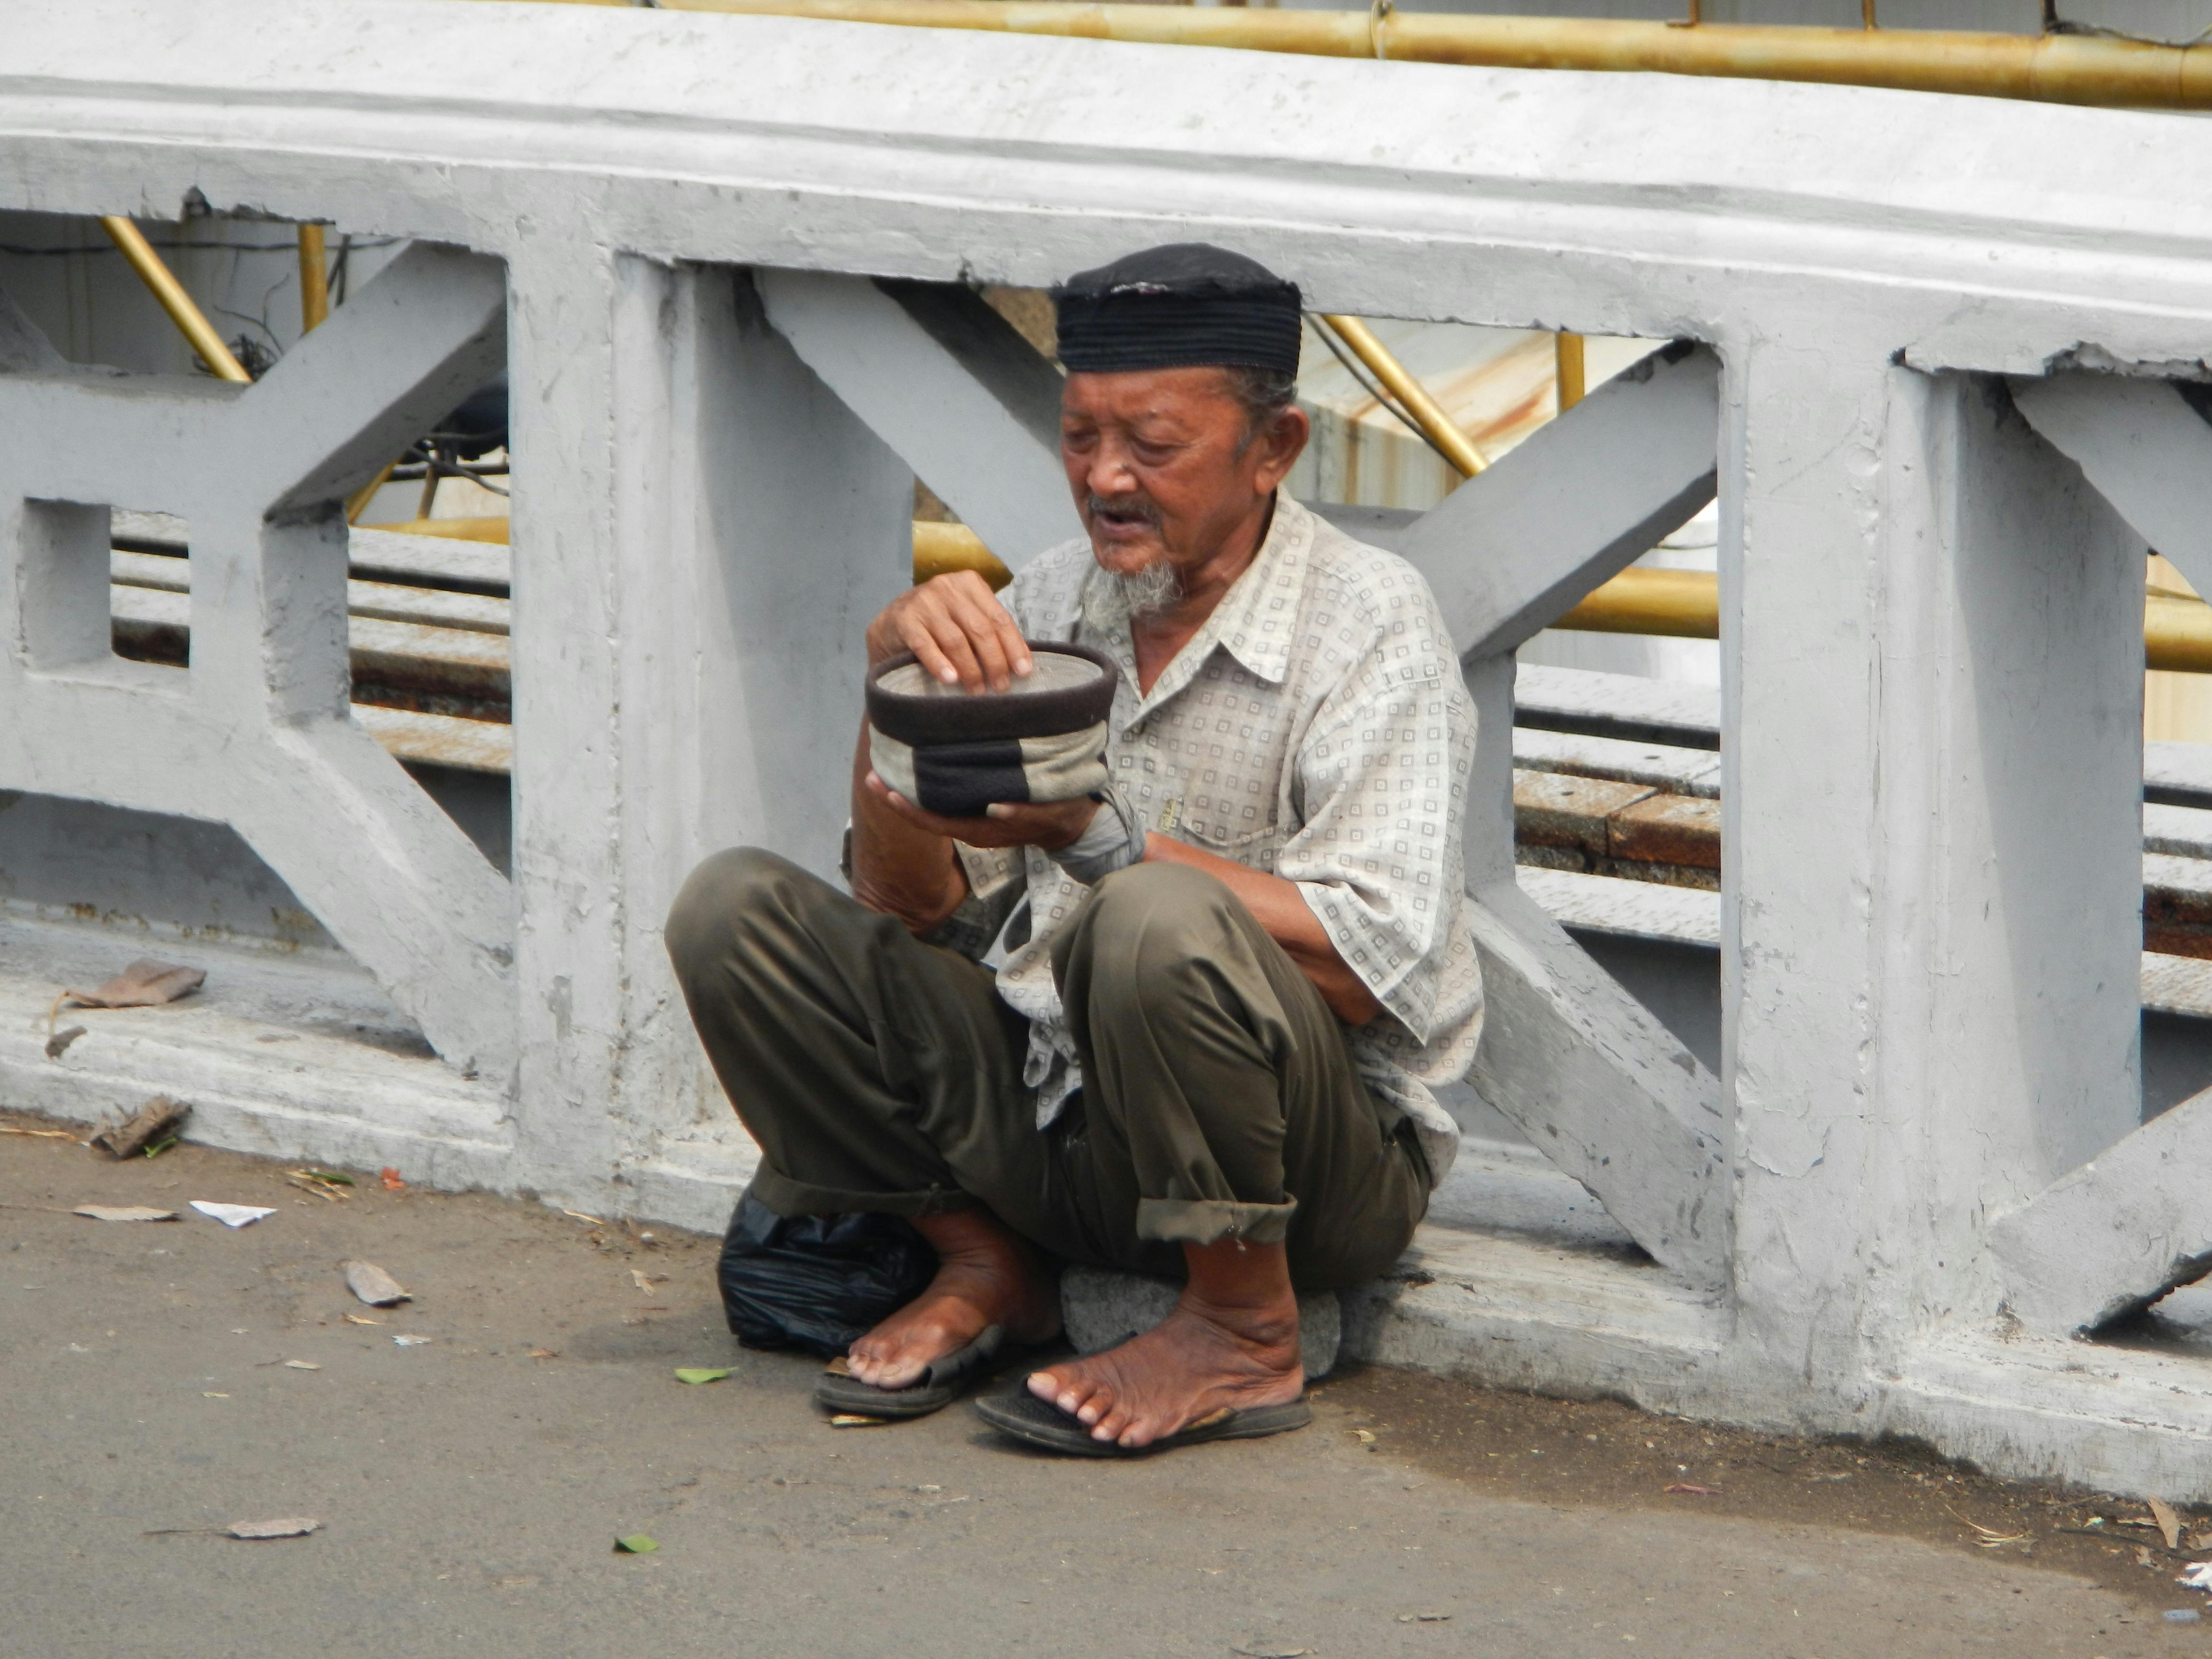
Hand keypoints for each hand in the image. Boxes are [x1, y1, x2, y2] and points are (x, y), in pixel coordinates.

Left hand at [863, 771, 1098, 850]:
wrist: (1069, 824)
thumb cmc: (1059, 814)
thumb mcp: (1048, 813)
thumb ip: (1024, 812)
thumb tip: (998, 807)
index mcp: (982, 830)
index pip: (937, 824)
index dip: (911, 811)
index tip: (888, 793)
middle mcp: (971, 828)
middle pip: (926, 817)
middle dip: (898, 799)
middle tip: (871, 775)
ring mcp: (972, 820)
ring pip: (933, 809)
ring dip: (908, 791)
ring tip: (884, 769)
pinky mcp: (976, 809)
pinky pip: (945, 801)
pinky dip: (926, 786)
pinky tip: (915, 769)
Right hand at [866, 571, 1033, 692]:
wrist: (891, 625)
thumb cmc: (937, 625)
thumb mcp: (965, 619)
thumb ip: (989, 631)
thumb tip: (1021, 664)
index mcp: (970, 584)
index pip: (999, 618)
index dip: (1014, 647)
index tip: (1023, 672)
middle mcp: (948, 587)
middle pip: (980, 630)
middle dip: (994, 662)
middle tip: (1000, 687)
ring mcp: (924, 601)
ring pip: (956, 640)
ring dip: (970, 669)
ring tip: (978, 691)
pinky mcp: (904, 618)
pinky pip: (925, 645)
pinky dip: (939, 664)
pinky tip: (950, 679)